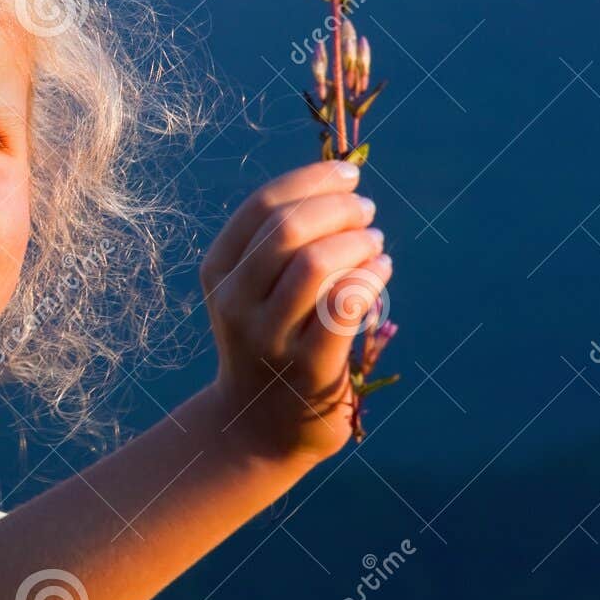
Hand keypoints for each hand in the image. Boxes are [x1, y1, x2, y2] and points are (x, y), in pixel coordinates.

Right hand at [198, 160, 391, 463]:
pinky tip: (381, 272)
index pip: (263, 206)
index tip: (349, 173)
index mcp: (218, 271)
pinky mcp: (308, 369)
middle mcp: (236, 301)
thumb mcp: (252, 290)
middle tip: (367, 210)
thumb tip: (338, 184)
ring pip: (315, 265)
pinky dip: (370, 279)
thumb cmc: (267, 341)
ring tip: (376, 243)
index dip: (312, 180)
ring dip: (357, 243)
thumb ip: (279, 244)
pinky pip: (344, 309)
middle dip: (339, 208)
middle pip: (288, 229)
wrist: (257, 425)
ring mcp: (269, 337)